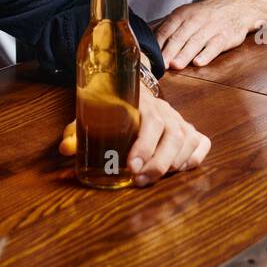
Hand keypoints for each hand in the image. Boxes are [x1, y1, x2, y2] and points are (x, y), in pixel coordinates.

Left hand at [58, 85, 209, 184]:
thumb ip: (78, 130)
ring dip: (174, 163)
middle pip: (173, 135)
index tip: (132, 165)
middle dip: (158, 162)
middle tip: (139, 180)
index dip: (145, 144)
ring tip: (152, 178)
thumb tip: (65, 148)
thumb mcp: (92, 113)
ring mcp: (178, 119)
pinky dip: (195, 158)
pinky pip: (201, 142)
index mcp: (141, 102)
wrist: (133, 85)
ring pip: (188, 140)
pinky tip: (180, 168)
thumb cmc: (112, 106)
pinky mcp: (188, 128)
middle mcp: (164, 109)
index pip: (151, 121)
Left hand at [154, 0, 255, 68]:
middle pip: (179, 37)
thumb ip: (168, 27)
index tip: (150, 58)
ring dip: (184, 54)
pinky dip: (206, 54)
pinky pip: (215, 45)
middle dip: (169, 51)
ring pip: (195, 42)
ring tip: (175, 65)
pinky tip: (198, 62)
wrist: (236, 5)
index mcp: (182, 15)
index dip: (158, 44)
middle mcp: (195, 20)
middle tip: (161, 65)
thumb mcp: (186, 14)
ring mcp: (211, 27)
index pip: (166, 30)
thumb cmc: (206, 14)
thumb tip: (146, 39)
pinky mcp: (225, 36)